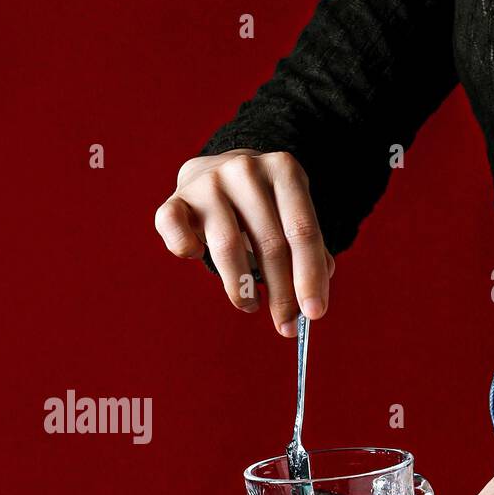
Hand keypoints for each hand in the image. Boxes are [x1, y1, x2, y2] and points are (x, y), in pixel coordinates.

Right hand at [155, 148, 334, 333]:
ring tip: (251, 304)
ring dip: (241, 287)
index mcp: (283, 169)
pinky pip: (176, 231)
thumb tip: (318, 286)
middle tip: (285, 324)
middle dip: (281, 293)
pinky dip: (187, 250)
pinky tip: (197, 257)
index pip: (302, 230)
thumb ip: (306, 244)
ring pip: (227, 246)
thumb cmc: (258, 202)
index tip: (314, 313)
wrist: (214, 169)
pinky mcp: (176, 198)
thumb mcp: (290, 211)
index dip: (309, 276)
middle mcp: (246, 170)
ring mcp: (208, 182)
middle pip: (269, 243)